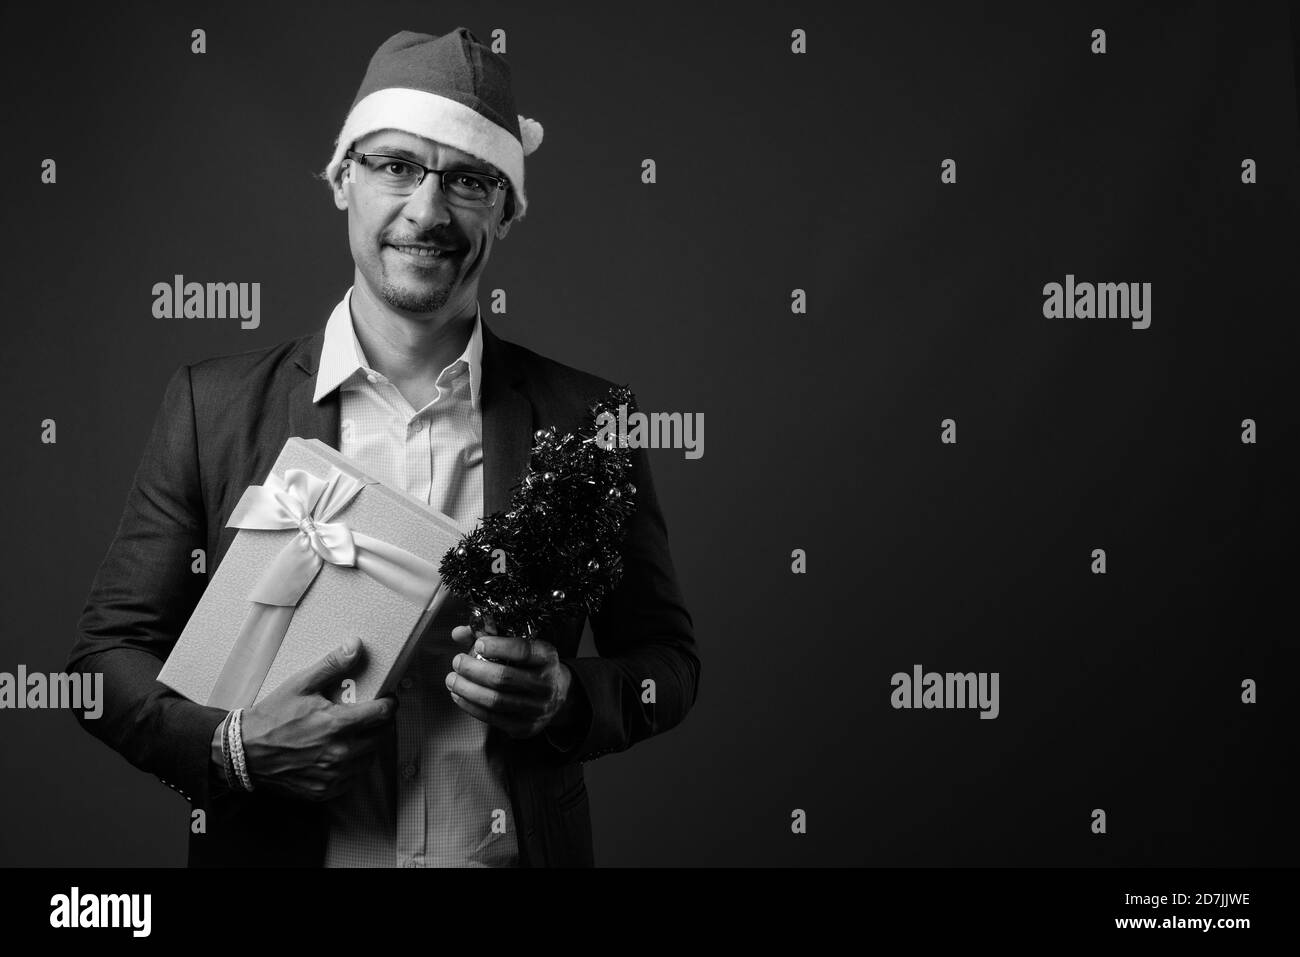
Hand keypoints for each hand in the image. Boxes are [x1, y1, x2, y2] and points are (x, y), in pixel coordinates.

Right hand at [235, 638, 396, 801]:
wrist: (244, 752)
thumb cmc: (272, 717)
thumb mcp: (301, 684)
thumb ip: (332, 665)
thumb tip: (356, 646)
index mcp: (337, 725)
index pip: (382, 714)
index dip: (388, 704)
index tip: (386, 699)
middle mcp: (339, 753)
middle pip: (380, 737)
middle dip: (379, 724)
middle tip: (369, 715)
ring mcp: (333, 775)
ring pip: (368, 759)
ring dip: (367, 745)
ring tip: (353, 733)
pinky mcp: (325, 790)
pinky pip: (352, 779)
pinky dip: (351, 766)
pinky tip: (340, 753)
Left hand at [447, 620, 573, 738]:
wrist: (557, 695)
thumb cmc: (531, 665)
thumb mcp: (520, 646)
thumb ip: (489, 636)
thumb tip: (458, 633)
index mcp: (547, 658)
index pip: (523, 651)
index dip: (497, 646)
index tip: (478, 643)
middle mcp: (545, 684)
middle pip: (503, 678)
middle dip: (473, 669)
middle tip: (457, 662)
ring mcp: (536, 709)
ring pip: (495, 701)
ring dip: (467, 690)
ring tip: (452, 680)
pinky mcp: (525, 727)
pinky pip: (492, 718)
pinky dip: (470, 706)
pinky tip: (459, 696)